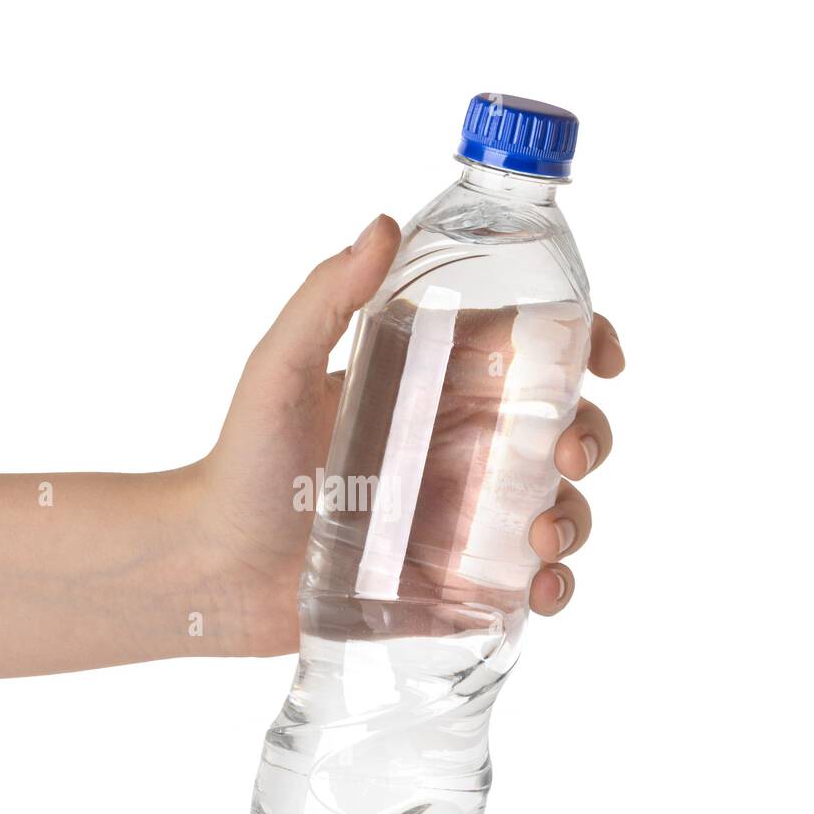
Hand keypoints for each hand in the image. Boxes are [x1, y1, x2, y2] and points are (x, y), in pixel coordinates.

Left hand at [194, 214, 625, 655]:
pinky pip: (525, 581)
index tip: (602, 356)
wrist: (212, 568)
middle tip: (569, 453)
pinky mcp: (452, 584)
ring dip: (577, 517)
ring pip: (557, 507)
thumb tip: (383, 225)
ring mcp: (458, 520)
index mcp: (430, 389)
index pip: (526, 353)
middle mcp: (455, 449)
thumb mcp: (279, 371)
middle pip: (560, 430)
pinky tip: (541, 588)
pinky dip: (554, 584)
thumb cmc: (240, 464)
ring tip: (543, 535)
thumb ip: (324, 300)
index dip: (580, 343)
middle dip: (590, 436)